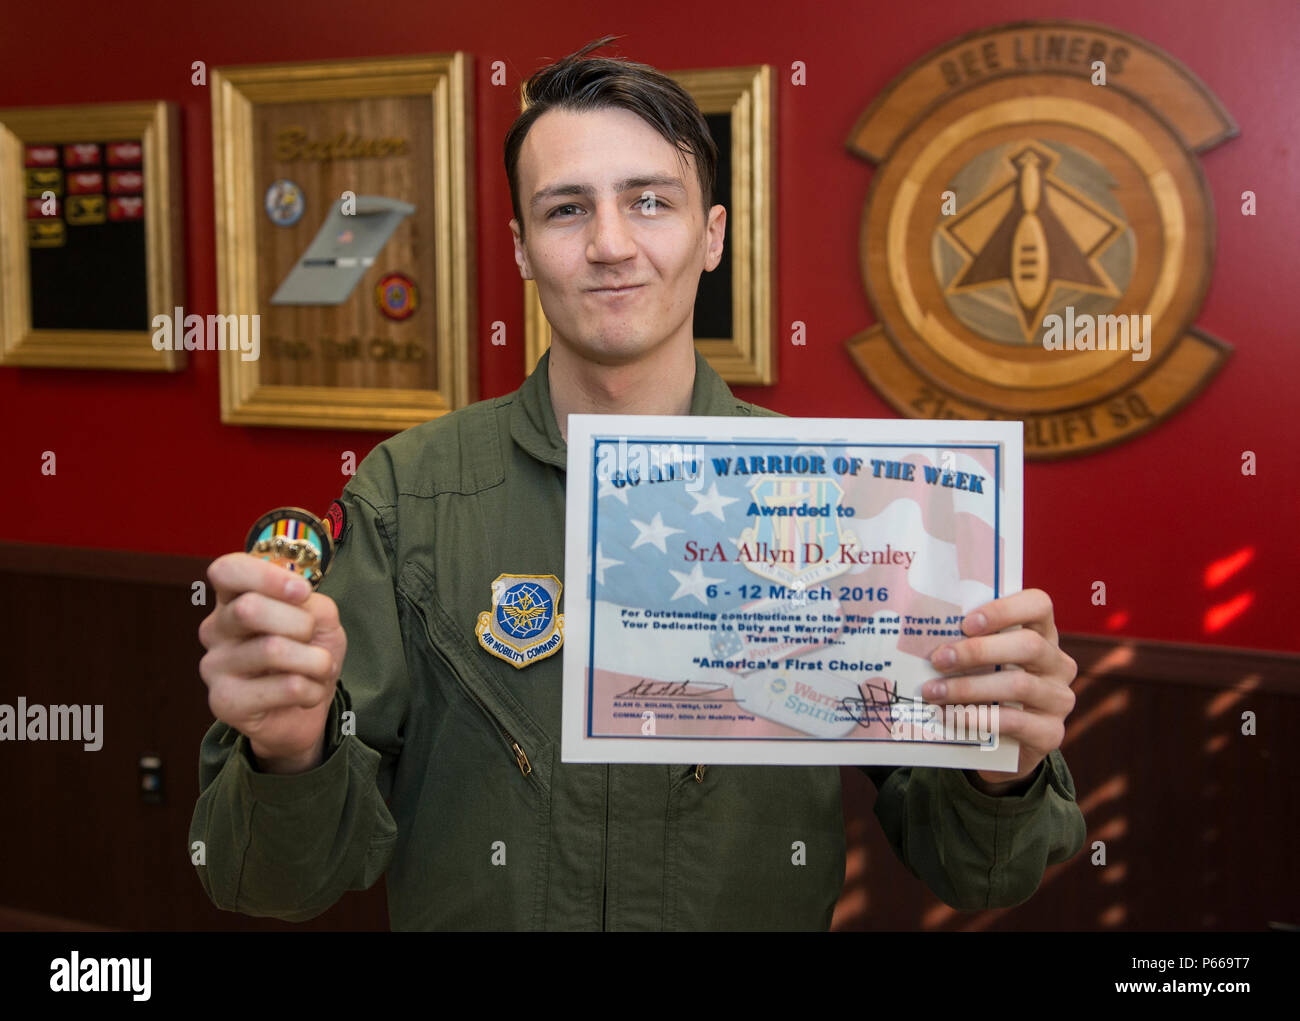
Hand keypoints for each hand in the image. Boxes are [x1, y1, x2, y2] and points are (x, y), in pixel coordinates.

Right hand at [198, 553, 346, 773]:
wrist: (306, 711)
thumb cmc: (308, 654)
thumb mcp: (320, 619)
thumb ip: (310, 602)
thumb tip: (299, 596)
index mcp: (234, 599)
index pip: (227, 570)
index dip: (266, 576)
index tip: (302, 591)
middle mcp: (215, 629)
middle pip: (249, 608)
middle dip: (299, 623)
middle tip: (311, 639)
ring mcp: (214, 666)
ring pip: (272, 649)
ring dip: (315, 661)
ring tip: (319, 669)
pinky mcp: (224, 702)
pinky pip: (285, 687)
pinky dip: (312, 690)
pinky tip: (308, 694)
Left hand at [921, 589, 1076, 793]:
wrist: (1000, 746)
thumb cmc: (984, 690)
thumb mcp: (980, 663)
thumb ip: (966, 643)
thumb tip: (923, 630)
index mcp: (1042, 634)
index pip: (1038, 605)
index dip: (1004, 610)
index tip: (966, 623)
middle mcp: (1058, 664)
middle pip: (1028, 645)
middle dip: (978, 651)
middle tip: (938, 659)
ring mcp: (1058, 699)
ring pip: (1018, 684)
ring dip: (969, 687)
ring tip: (933, 691)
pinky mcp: (1051, 732)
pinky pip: (1014, 721)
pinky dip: (978, 717)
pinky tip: (950, 716)